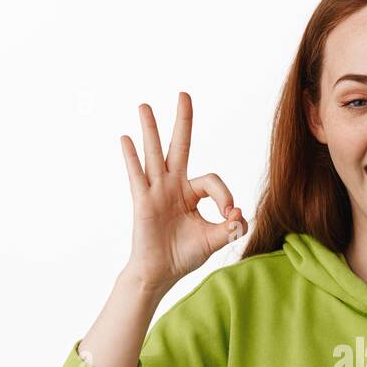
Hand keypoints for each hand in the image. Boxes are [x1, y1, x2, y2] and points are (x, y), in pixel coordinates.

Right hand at [119, 92, 245, 293]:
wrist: (160, 273)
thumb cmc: (184, 255)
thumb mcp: (215, 239)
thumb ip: (231, 227)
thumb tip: (240, 215)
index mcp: (190, 192)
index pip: (211, 180)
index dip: (225, 196)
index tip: (230, 216)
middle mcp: (172, 186)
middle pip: (180, 147)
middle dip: (183, 121)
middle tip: (184, 94)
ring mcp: (156, 191)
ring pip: (155, 154)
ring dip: (151, 129)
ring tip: (145, 105)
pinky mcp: (143, 201)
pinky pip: (137, 175)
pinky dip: (132, 158)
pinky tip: (126, 139)